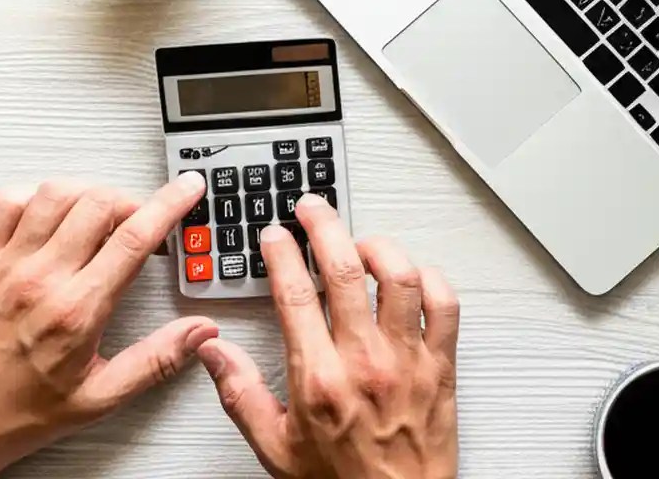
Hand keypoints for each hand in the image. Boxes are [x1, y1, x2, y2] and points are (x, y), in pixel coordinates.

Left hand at [0, 173, 215, 475]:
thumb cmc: (19, 414)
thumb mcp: (100, 397)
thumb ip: (157, 360)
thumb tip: (200, 332)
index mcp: (76, 312)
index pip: (133, 238)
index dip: (169, 205)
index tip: (187, 188)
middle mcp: (39, 280)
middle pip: (98, 204)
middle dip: (132, 201)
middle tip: (143, 220)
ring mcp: (4, 266)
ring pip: (55, 194)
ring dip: (87, 193)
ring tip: (100, 214)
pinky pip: (5, 203)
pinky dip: (34, 194)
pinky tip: (49, 213)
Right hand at [198, 193, 459, 478]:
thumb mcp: (275, 448)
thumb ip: (241, 394)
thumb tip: (213, 353)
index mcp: (319, 378)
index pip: (294, 293)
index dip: (282, 252)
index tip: (275, 237)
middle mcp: (365, 361)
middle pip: (346, 269)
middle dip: (325, 226)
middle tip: (312, 209)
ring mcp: (408, 360)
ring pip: (401, 277)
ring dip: (378, 247)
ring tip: (360, 240)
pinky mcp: (442, 366)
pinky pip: (445, 306)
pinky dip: (431, 280)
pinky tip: (411, 276)